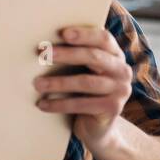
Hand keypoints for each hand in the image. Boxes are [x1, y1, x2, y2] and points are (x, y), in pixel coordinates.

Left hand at [33, 26, 131, 147]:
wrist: (96, 127)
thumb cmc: (83, 93)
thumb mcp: (82, 72)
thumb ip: (75, 56)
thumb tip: (44, 44)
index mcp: (115, 55)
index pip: (103, 38)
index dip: (84, 34)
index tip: (63, 33)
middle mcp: (122, 70)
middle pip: (94, 57)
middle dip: (67, 54)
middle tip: (44, 54)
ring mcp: (120, 90)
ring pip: (86, 82)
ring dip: (58, 82)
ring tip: (37, 83)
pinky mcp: (113, 108)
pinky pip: (82, 104)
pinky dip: (60, 104)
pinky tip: (43, 104)